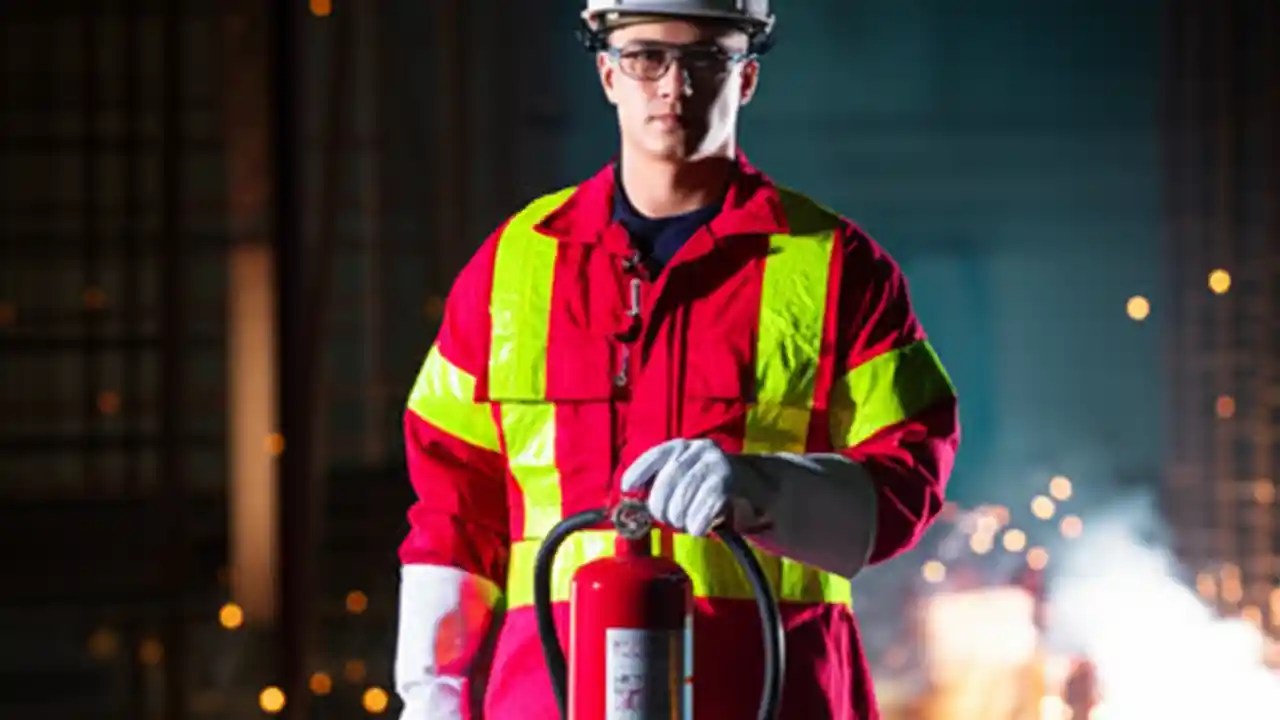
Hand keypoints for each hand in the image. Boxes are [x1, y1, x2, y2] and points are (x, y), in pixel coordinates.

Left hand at [620, 438, 760, 536]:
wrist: (754, 482)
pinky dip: (698, 521)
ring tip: (683, 525)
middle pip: (670, 477)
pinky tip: (698, 528)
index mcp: (682, 447)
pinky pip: (706, 504)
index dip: (639, 470)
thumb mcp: (686, 477)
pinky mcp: (729, 479)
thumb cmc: (709, 484)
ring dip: (680, 516)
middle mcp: (697, 449)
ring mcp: (715, 462)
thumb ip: (663, 484)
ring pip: (686, 492)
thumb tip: (634, 498)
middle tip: (665, 520)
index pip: (655, 455)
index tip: (627, 487)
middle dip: (661, 504)